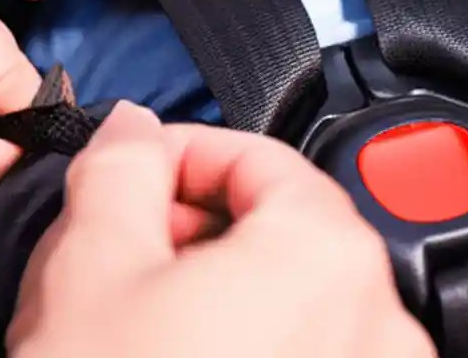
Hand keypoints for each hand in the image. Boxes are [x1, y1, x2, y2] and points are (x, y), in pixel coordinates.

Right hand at [8, 105, 434, 357]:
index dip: (177, 155)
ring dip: (217, 293)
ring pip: (292, 304)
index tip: (130, 176)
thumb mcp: (90, 263)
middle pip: (281, 233)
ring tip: (140, 325)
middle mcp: (377, 325)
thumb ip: (120, 165)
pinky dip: (250, 348)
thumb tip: (136, 131)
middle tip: (122, 251)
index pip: (257, 158)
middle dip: (193, 227)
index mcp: (325, 256)